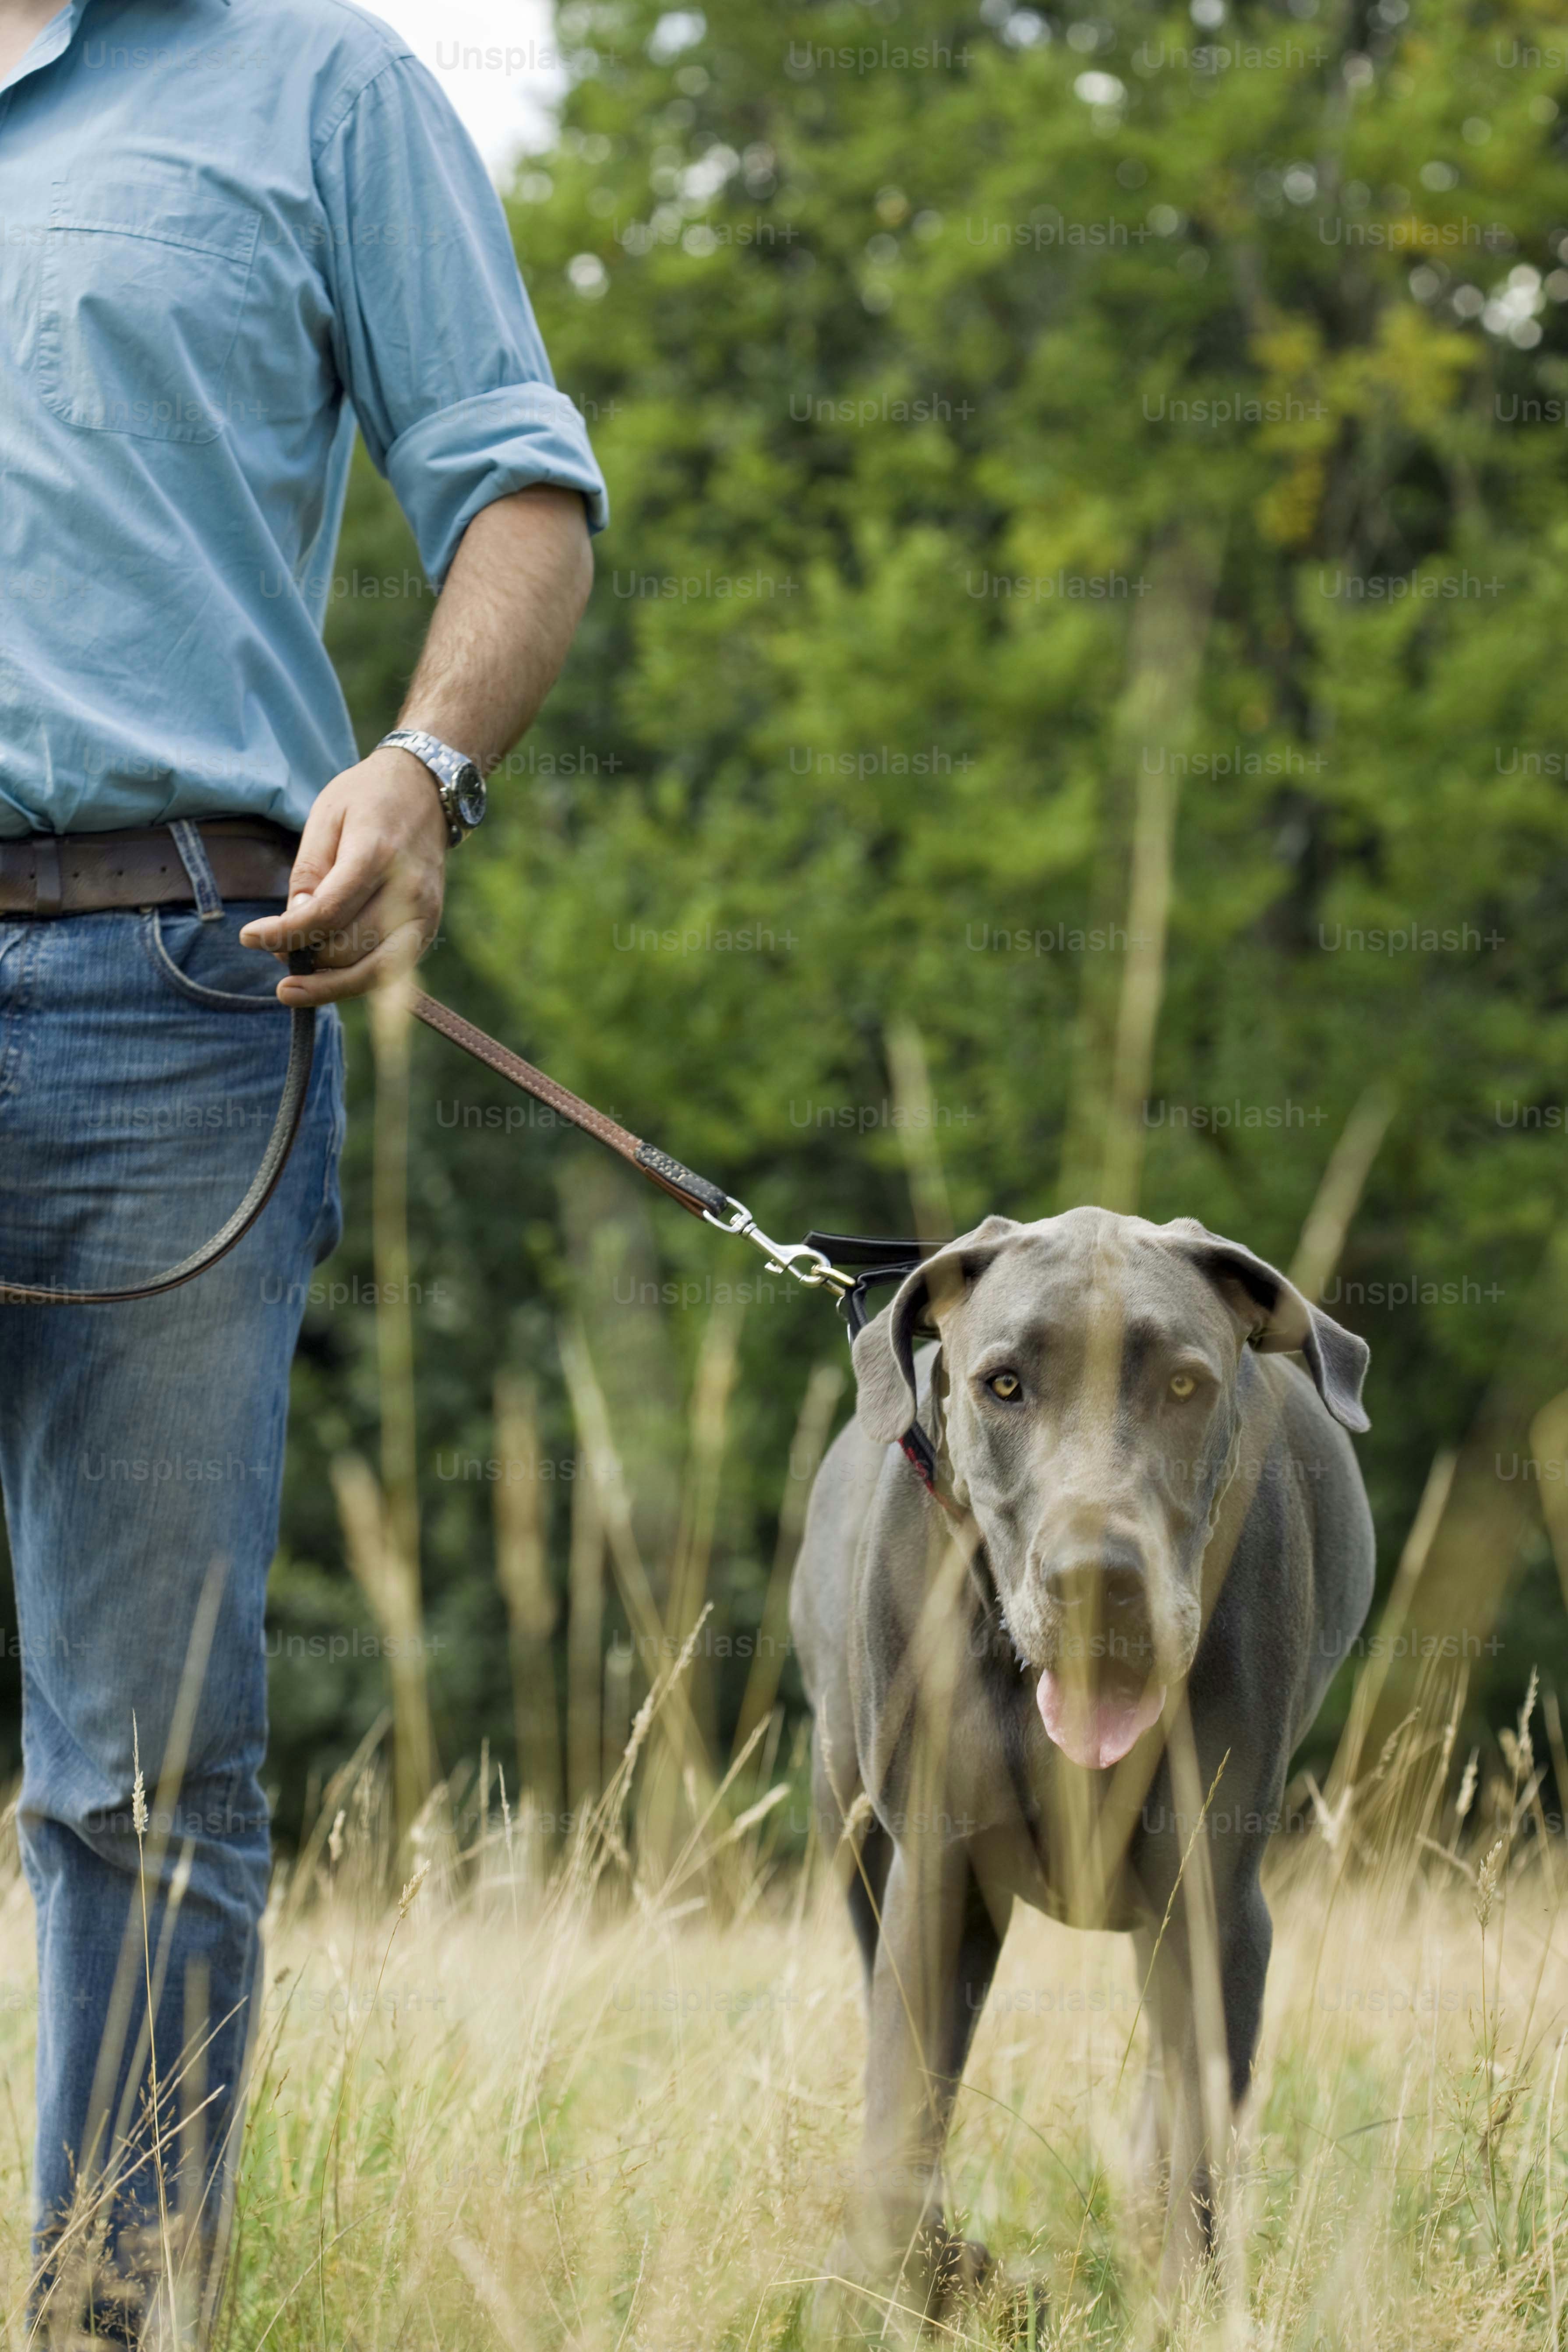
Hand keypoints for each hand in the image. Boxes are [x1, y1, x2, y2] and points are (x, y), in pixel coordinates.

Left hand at [239, 746, 448, 1004]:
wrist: (426, 790)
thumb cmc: (367, 798)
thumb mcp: (325, 818)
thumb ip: (309, 872)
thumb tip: (296, 923)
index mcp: (377, 854)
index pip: (327, 913)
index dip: (285, 934)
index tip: (250, 937)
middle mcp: (408, 891)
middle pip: (348, 948)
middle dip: (304, 958)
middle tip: (273, 949)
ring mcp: (426, 914)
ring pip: (374, 973)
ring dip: (329, 984)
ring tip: (294, 983)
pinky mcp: (430, 928)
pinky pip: (392, 972)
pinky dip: (356, 982)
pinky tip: (327, 980)